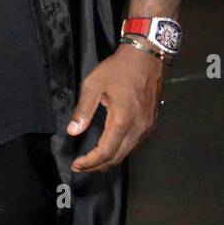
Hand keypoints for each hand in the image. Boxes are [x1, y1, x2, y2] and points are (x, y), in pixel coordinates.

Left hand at [68, 42, 164, 171]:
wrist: (146, 58)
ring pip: (127, 152)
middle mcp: (139, 127)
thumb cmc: (118, 69)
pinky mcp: (151, 123)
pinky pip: (135, 143)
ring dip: (109, 159)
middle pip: (118, 157)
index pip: (106, 151)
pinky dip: (120, 150)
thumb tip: (73, 131)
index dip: (90, 162)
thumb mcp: (93, 85)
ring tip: (91, 161)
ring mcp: (147, 126)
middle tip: (81, 166)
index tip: (77, 164)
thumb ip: (83, 110)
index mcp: (123, 119)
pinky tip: (109, 148)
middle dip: (98, 165)